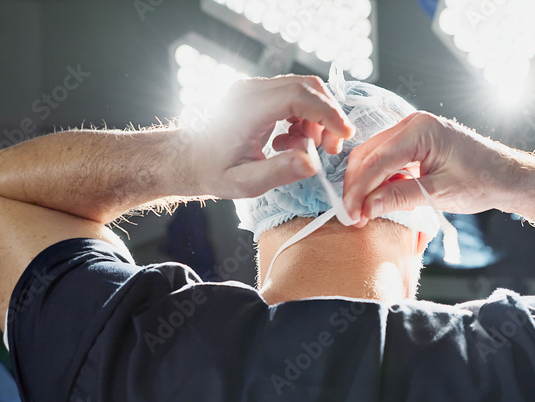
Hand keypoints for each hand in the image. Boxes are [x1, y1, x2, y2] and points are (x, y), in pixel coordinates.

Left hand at [186, 75, 354, 198]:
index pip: (298, 96)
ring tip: (306, 148)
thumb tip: (310, 163)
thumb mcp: (244, 183)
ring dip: (317, 118)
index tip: (344, 135)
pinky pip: (295, 95)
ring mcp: (254, 88)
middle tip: (331, 148)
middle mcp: (250, 90)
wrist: (190, 158)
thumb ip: (278, 173)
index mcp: (246, 109)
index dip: (327, 113)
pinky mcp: (260, 92)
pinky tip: (291, 141)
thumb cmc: (214, 171)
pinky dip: (304, 117)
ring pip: (304, 89)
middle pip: (307, 87)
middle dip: (328, 116)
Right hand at [342, 112, 519, 225]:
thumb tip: (366, 208)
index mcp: (421, 129)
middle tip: (351, 216)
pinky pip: (387, 161)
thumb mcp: (439, 193)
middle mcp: (413, 124)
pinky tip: (376, 201)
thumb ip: (399, 198)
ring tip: (360, 212)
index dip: (360, 189)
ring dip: (364, 184)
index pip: (377, 159)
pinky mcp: (414, 145)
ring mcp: (412, 133)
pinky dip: (378, 180)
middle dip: (357, 186)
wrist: (506, 177)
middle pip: (369, 154)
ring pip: (373, 157)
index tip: (351, 214)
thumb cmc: (482, 181)